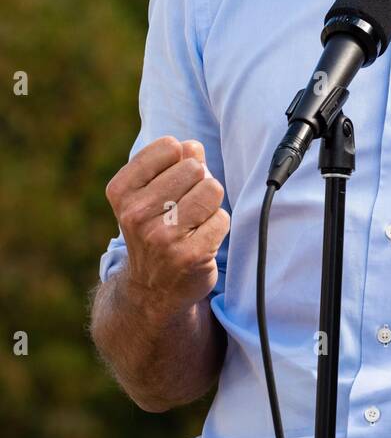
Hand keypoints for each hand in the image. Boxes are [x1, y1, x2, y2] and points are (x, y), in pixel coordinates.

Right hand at [105, 136, 229, 311]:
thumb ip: (172, 163)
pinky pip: (222, 218)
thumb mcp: (148, 192)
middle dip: (198, 182)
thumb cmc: (155, 228)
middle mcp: (136, 214)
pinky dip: (217, 226)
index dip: (180, 160)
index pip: (169, 147)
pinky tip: (201, 240)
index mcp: (122, 191)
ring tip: (194, 222)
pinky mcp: (190, 255)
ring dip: (210, 204)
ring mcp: (163, 236)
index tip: (170, 183)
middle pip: (195, 168)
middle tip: (184, 207)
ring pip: (212, 189)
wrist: (151, 290)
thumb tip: (194, 147)